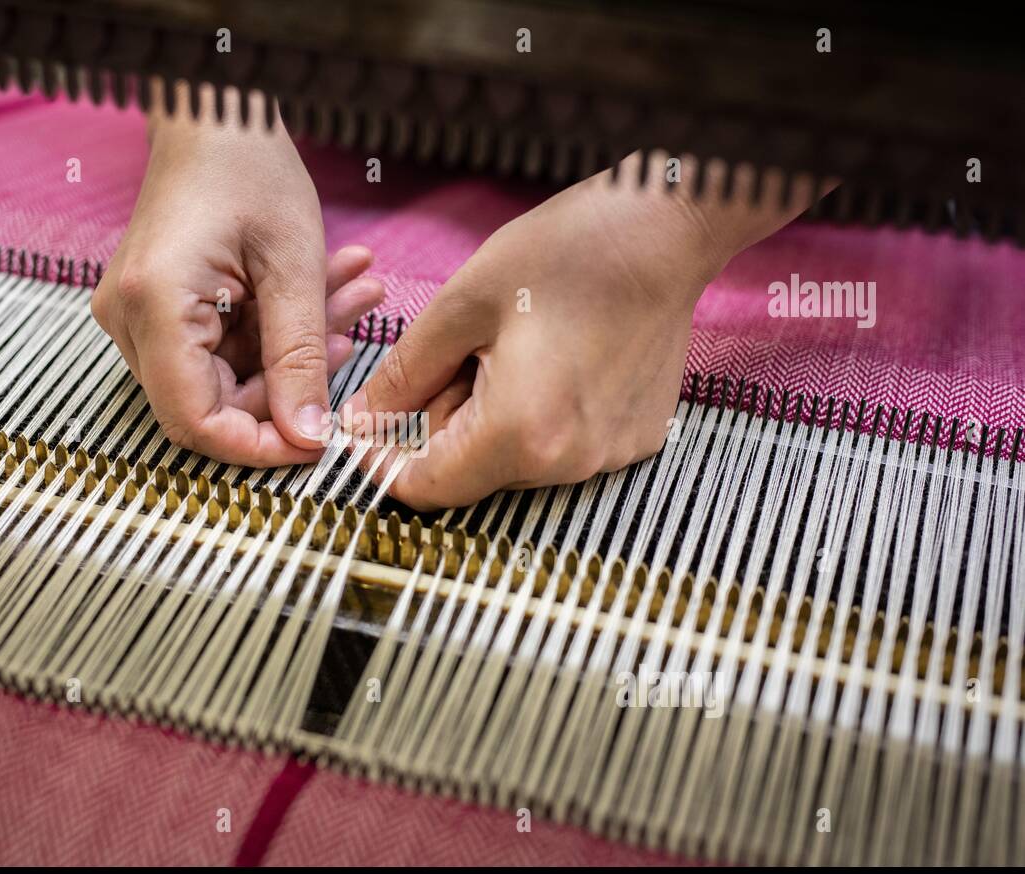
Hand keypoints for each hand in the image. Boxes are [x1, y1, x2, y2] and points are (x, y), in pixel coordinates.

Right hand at [91, 82, 384, 466]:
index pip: (196, 422)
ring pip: (225, 377)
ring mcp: (137, 317)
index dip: (259, 446)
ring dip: (292, 350)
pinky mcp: (157, 310)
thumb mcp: (293, 265)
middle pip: (212, 404)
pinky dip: (273, 332)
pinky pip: (220, 349)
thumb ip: (301, 358)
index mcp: (154, 307)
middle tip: (352, 335)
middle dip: (291, 384)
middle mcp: (129, 320)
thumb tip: (309, 437)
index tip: (318, 441)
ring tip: (348, 296)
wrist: (213, 112)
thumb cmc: (248, 166)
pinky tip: (321, 291)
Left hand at [345, 151, 815, 508]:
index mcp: (519, 434)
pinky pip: (559, 446)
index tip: (372, 424)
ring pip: (513, 460)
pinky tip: (556, 359)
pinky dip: (538, 415)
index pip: (426, 489)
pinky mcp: (634, 442)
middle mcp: (569, 464)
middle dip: (448, 421)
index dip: (385, 463)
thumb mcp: (461, 305)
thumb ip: (402, 375)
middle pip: (471, 472)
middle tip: (466, 351)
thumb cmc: (566, 253)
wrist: (666, 231)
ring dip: (492, 417)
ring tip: (517, 348)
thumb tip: (361, 419)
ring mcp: (608, 457)